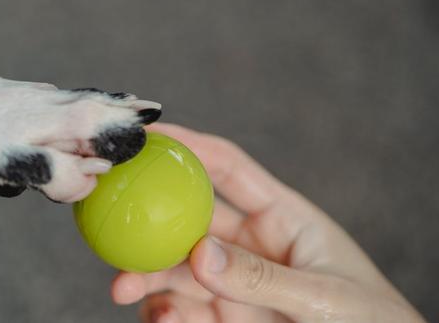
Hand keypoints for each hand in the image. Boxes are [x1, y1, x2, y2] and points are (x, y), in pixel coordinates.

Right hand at [111, 123, 425, 322]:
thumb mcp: (325, 297)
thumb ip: (263, 278)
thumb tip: (201, 254)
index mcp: (282, 218)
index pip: (227, 169)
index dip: (188, 146)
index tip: (147, 135)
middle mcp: (249, 246)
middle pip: (187, 219)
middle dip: (149, 219)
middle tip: (113, 225)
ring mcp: (233, 285)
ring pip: (176, 268)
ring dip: (145, 273)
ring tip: (123, 288)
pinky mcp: (222, 319)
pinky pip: (182, 310)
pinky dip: (162, 311)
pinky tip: (159, 316)